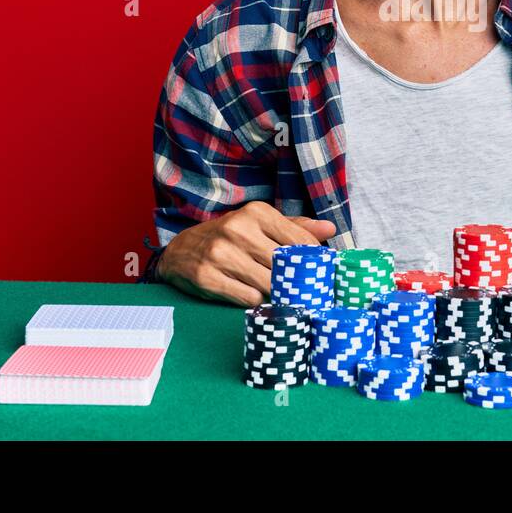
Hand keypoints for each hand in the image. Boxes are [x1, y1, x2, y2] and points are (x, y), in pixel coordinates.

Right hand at [156, 201, 336, 305]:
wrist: (182, 250)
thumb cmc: (231, 237)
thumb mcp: (261, 224)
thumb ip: (296, 227)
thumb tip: (330, 230)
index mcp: (257, 212)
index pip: (300, 240)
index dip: (313, 260)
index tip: (317, 272)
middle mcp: (238, 229)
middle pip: (285, 264)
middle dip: (296, 281)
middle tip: (302, 290)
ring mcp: (220, 253)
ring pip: (268, 283)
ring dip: (276, 292)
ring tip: (278, 293)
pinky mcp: (207, 277)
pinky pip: (247, 297)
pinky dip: (254, 300)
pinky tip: (252, 295)